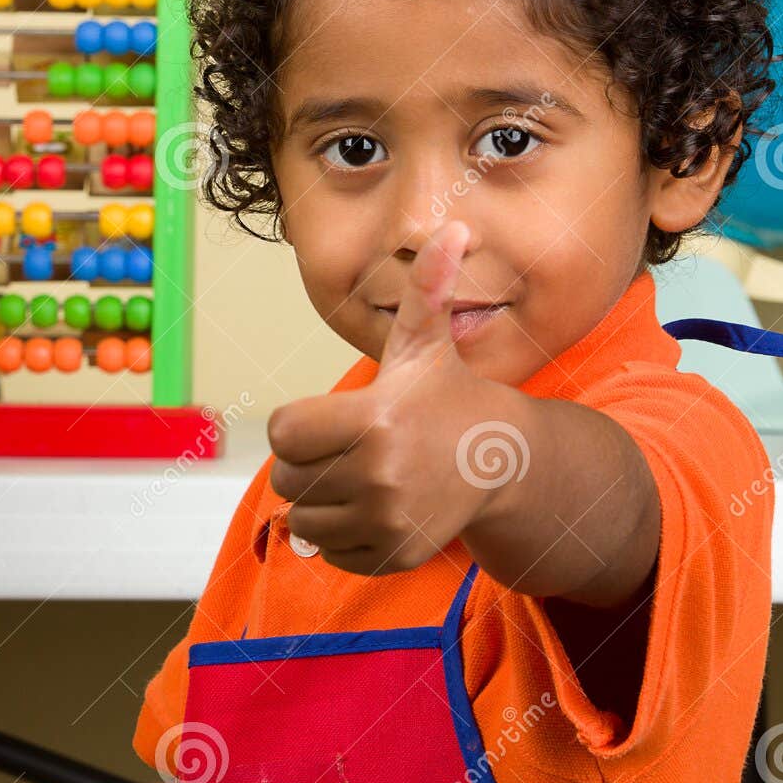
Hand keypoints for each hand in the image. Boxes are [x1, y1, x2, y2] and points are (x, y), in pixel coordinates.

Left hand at [266, 221, 506, 575]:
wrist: (500, 463)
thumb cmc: (447, 397)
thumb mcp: (426, 344)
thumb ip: (426, 289)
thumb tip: (454, 228)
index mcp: (372, 421)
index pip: (282, 434)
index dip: (299, 424)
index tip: (331, 418)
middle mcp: (378, 476)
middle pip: (287, 479)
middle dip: (308, 462)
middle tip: (348, 448)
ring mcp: (386, 520)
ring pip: (303, 519)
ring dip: (320, 501)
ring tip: (361, 477)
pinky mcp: (392, 554)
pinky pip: (330, 552)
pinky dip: (340, 535)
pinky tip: (373, 508)